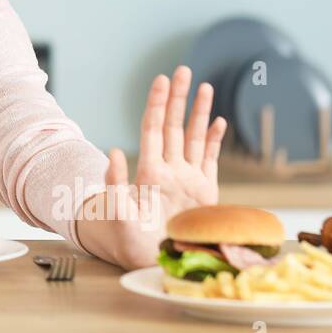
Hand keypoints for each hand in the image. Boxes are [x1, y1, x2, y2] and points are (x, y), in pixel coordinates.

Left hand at [100, 66, 226, 266]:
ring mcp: (187, 180)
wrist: (148, 263)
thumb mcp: (116, 213)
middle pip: (174, 126)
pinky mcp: (203, 194)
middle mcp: (168, 170)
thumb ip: (116, 183)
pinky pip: (209, 161)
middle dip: (178, 98)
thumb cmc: (126, 240)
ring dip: (199, 113)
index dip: (157, 104)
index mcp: (149, 172)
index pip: (153, 128)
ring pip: (194, 138)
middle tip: (183, 69)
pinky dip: (213, 141)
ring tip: (205, 86)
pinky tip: (218, 122)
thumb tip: (113, 150)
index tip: (161, 79)